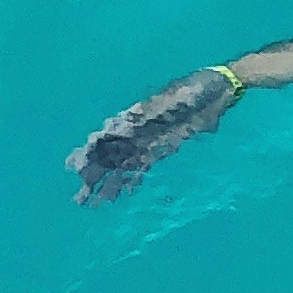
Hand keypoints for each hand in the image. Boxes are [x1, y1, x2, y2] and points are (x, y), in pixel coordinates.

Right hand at [66, 67, 237, 205]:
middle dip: (93, 175)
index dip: (88, 152)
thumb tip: (115, 125)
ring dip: (110, 183)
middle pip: (109, 155)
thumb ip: (148, 112)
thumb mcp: (173, 98)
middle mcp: (136, 129)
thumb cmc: (195, 88)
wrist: (217, 90)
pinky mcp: (165, 147)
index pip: (103, 137)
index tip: (74, 168)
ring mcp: (149, 139)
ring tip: (96, 204)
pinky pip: (144, 166)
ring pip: (122, 165)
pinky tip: (125, 193)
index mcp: (134, 115)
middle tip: (79, 198)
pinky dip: (133, 179)